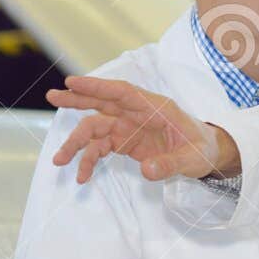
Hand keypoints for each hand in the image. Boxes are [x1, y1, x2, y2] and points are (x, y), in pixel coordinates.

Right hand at [46, 75, 236, 183]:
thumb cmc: (203, 149)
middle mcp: (137, 114)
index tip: (73, 82)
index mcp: (155, 108)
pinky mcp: (124, 143)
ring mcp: (128, 128)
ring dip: (76, 143)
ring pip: (95, 129)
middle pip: (102, 104)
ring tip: (59, 161)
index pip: (123, 92)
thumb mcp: (193, 158)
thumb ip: (171, 163)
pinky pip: (100, 149)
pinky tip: (82, 176)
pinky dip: (89, 161)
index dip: (98, 86)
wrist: (206, 156)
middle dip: (77, 100)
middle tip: (52, 97)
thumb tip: (146, 170)